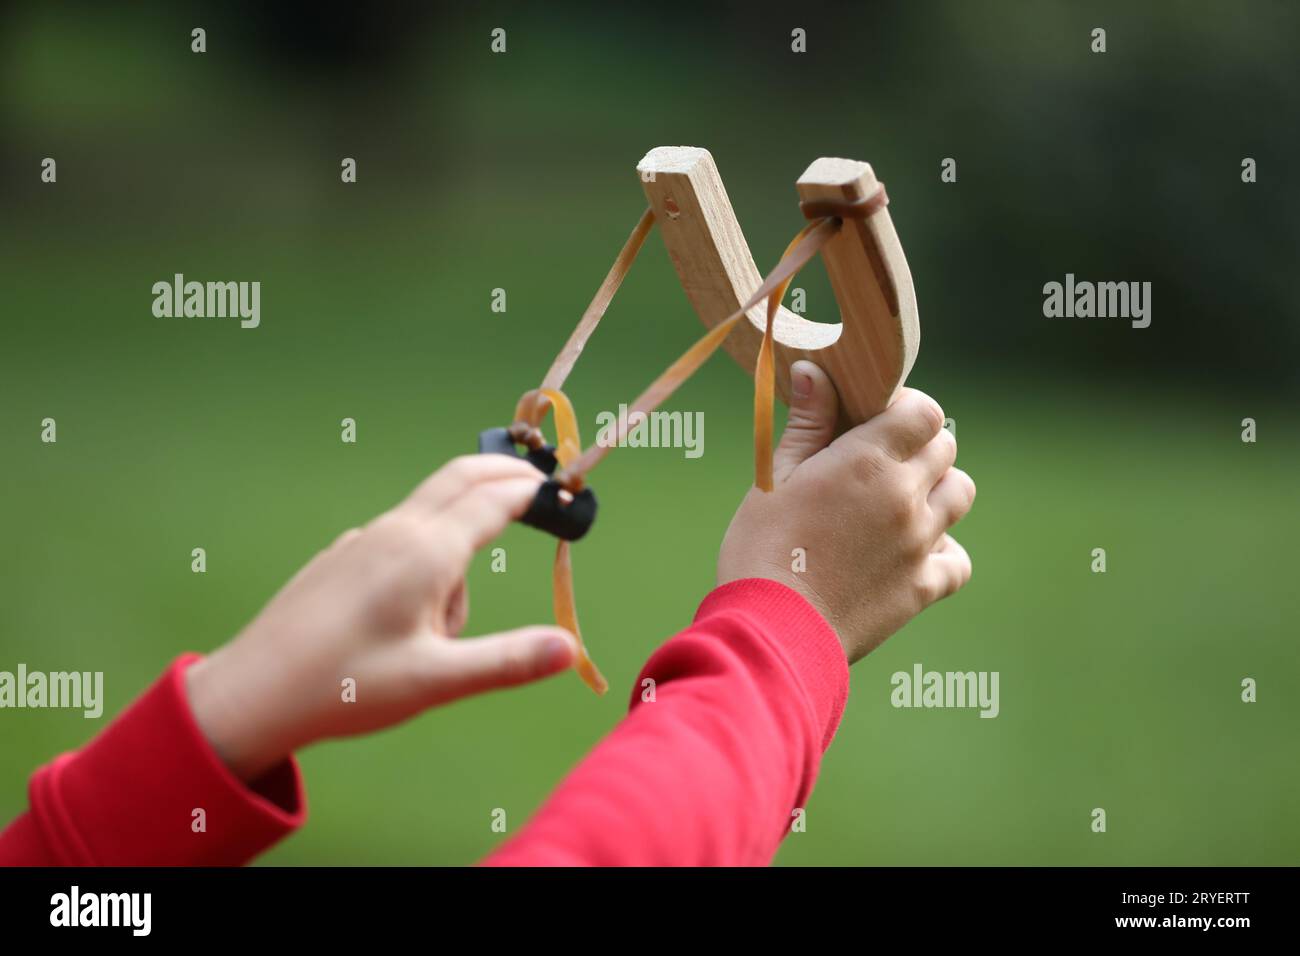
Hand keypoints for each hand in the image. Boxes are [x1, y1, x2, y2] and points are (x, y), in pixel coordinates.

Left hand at [186, 455, 577, 780]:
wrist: (252, 692)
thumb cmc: (345, 687)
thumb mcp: (436, 682)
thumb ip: (507, 661)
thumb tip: (570, 648)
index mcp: (425, 552)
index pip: (494, 500)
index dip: (535, 493)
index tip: (568, 496)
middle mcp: (396, 532)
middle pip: (460, 479)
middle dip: (504, 475)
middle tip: (540, 484)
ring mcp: (363, 540)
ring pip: (431, 521)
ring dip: (460, 549)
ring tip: (440, 640)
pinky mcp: (343, 557)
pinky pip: (401, 543)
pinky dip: (426, 560)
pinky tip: (403, 619)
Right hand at [718, 361, 974, 661]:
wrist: (774, 631)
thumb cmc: (761, 550)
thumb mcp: (774, 478)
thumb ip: (806, 422)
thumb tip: (815, 369)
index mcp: (869, 461)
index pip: (923, 411)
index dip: (904, 408)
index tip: (876, 419)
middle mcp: (906, 497)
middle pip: (944, 446)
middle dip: (917, 444)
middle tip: (877, 462)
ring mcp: (921, 544)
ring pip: (960, 495)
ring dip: (936, 490)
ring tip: (897, 503)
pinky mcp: (924, 587)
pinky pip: (958, 559)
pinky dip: (943, 551)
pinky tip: (910, 553)